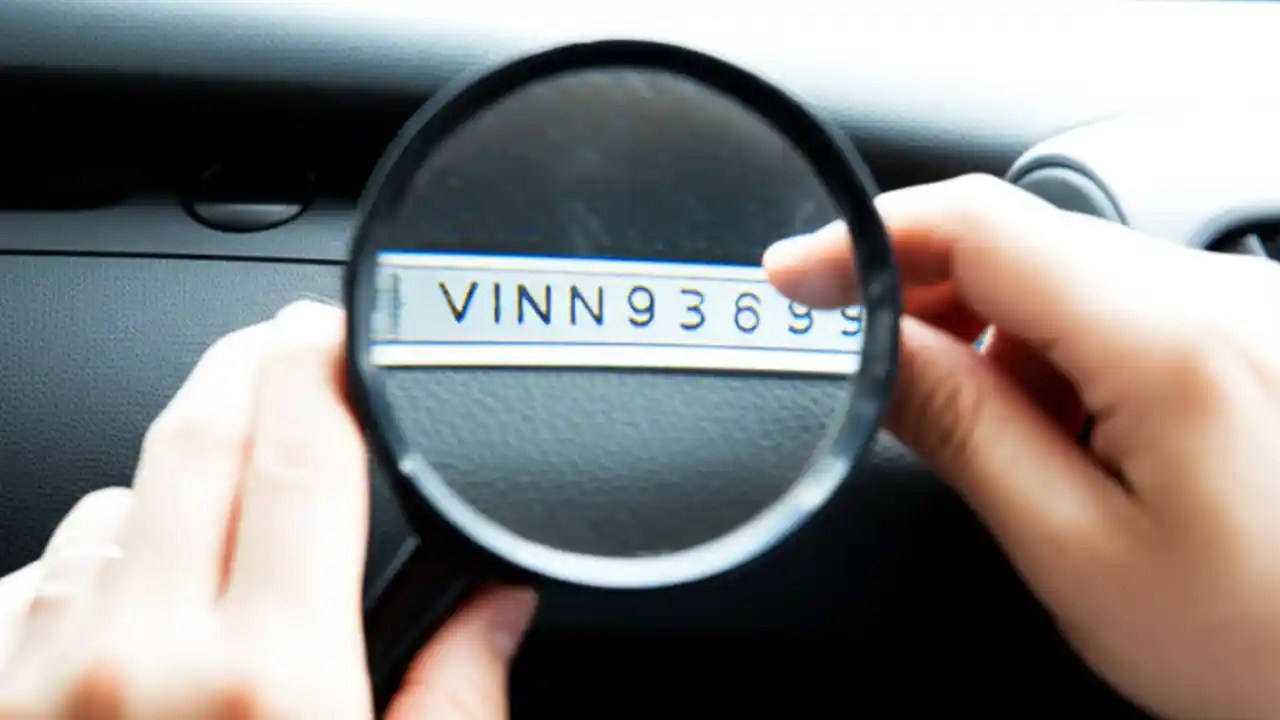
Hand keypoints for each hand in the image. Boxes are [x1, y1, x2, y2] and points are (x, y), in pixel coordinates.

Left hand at [0, 300, 535, 718]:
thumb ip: (458, 693)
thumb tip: (497, 606)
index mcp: (274, 679)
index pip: (303, 452)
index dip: (321, 362)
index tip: (330, 329)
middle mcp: (142, 659)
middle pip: (195, 437)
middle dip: (243, 370)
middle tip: (280, 355)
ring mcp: (44, 676)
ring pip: (108, 507)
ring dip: (168, 494)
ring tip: (215, 550)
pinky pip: (32, 581)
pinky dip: (89, 573)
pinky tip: (129, 630)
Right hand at [764, 174, 1279, 719]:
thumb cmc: (1267, 649)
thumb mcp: (1074, 550)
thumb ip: (961, 430)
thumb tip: (876, 348)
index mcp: (1175, 343)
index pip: (981, 226)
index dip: (870, 238)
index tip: (799, 272)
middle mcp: (1231, 294)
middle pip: (1023, 240)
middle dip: (930, 298)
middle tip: (883, 379)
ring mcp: (1254, 304)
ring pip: (1070, 273)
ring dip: (1001, 338)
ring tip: (1021, 453)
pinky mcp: (1259, 327)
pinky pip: (1125, 302)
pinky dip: (1064, 352)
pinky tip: (1075, 434)